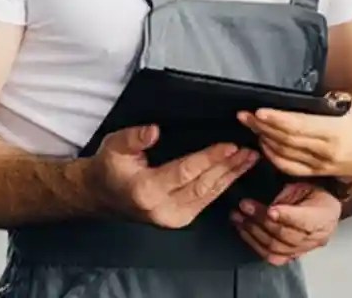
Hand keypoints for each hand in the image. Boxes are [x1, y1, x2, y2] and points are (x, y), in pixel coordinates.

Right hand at [89, 124, 258, 228]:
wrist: (101, 195)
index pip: (185, 172)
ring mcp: (172, 218)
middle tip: (250, 151)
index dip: (209, 158)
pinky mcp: (179, 220)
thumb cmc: (109, 167)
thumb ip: (134, 138)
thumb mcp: (114, 146)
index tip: (230, 145)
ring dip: (231, 177)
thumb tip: (153, 131)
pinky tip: (235, 174)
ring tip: (249, 160)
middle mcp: (162, 209)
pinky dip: (222, 187)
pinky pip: (205, 202)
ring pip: (208, 196)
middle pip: (203, 185)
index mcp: (146, 191)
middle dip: (228, 167)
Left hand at [231, 182, 340, 264]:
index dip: (286, 216)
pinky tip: (244, 232)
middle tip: (243, 206)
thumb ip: (288, 196)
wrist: (325, 208)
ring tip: (237, 218)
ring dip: (253, 232)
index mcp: (323, 215)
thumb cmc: (314, 192)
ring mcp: (304, 249)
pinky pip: (273, 257)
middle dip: (261, 220)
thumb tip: (267, 208)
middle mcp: (315, 237)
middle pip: (285, 234)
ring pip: (276, 247)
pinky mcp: (293, 256)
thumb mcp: (304, 185)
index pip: (304, 220)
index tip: (270, 210)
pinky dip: (256, 245)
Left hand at [238, 99, 351, 179]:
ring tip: (251, 126)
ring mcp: (321, 164)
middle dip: (261, 127)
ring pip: (284, 154)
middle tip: (244, 115)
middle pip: (285, 140)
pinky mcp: (320, 173)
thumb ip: (327, 103)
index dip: (274, 119)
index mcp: (333, 131)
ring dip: (264, 140)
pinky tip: (265, 146)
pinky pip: (291, 167)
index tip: (258, 111)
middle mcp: (325, 151)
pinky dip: (274, 157)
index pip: (296, 125)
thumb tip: (304, 98)